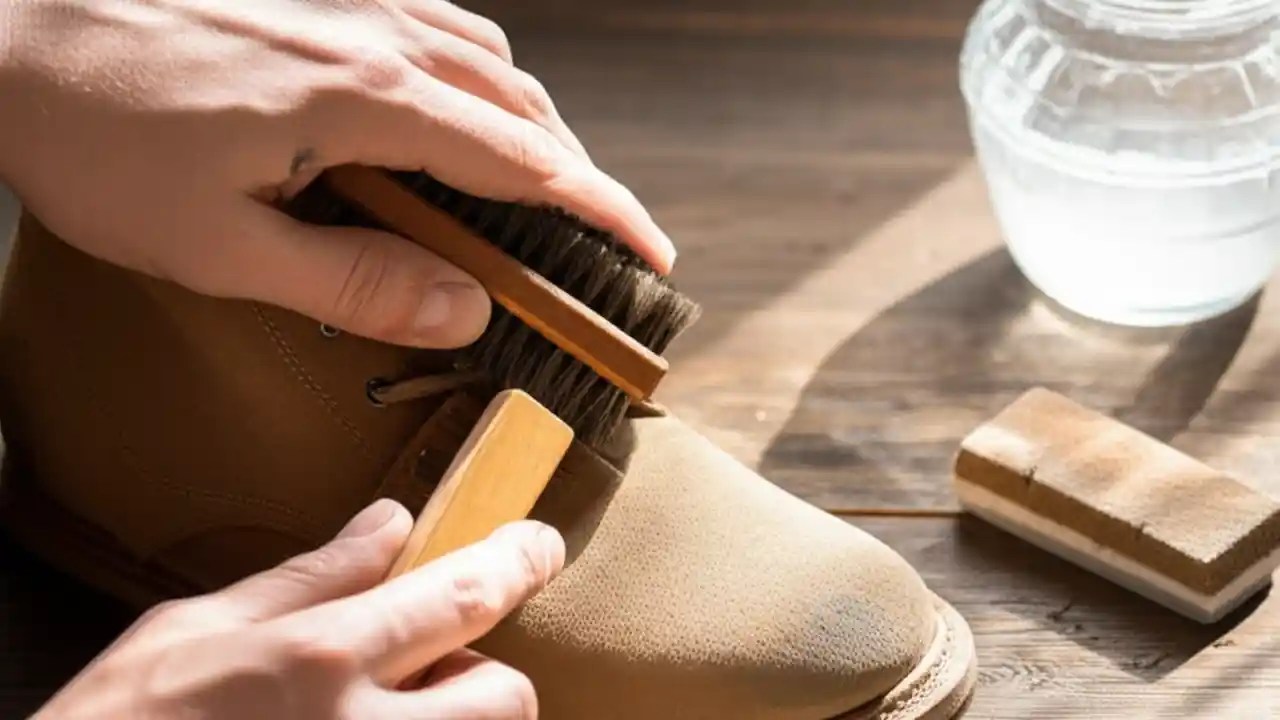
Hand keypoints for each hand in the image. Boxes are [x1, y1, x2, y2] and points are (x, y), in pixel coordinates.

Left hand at [0, 0, 674, 348]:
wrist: (6, 21)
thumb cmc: (97, 134)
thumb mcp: (221, 244)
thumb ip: (355, 281)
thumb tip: (465, 309)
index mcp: (371, 98)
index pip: (527, 162)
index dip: (604, 211)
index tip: (653, 253)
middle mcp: (380, 32)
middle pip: (524, 104)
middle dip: (576, 173)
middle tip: (595, 237)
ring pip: (489, 56)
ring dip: (529, 123)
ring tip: (535, 186)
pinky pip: (438, 22)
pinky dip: (478, 75)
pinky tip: (455, 108)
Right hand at [36, 499, 565, 718]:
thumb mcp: (201, 625)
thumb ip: (309, 575)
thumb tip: (391, 522)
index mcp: (320, 660)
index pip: (465, 594)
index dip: (521, 560)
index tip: (541, 544)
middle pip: (505, 696)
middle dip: (484, 672)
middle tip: (428, 668)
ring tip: (386, 713)